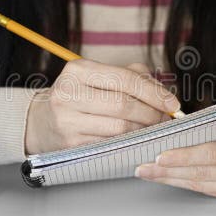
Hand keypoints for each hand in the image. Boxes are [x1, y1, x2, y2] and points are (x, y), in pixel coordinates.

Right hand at [25, 59, 180, 153]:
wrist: (43, 122)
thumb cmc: (81, 96)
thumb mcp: (100, 77)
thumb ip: (133, 77)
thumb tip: (164, 95)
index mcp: (77, 70)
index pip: (125, 79)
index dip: (154, 92)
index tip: (173, 103)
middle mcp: (68, 93)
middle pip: (124, 106)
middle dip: (152, 114)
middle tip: (165, 119)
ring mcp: (67, 121)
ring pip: (119, 129)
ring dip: (144, 130)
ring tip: (153, 128)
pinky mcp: (70, 144)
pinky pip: (111, 144)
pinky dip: (130, 142)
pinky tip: (136, 138)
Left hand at [134, 106, 215, 200]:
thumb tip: (188, 127)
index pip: (211, 154)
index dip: (184, 157)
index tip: (161, 157)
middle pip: (200, 173)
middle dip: (167, 171)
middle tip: (144, 167)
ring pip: (199, 184)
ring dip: (170, 179)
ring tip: (148, 172)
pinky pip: (204, 189)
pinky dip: (182, 183)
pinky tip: (166, 178)